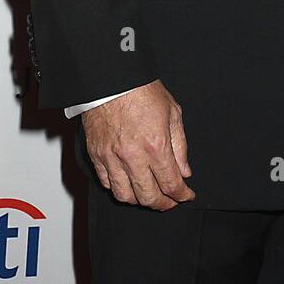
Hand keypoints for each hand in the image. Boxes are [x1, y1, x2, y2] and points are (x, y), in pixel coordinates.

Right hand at [82, 79, 194, 209]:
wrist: (112, 79)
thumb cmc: (141, 90)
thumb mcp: (173, 113)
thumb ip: (180, 146)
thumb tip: (184, 170)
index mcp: (156, 146)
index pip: (171, 184)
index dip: (182, 195)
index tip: (186, 195)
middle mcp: (133, 157)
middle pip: (148, 197)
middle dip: (163, 204)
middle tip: (170, 200)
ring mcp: (112, 158)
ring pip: (125, 196)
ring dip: (139, 199)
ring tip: (148, 194)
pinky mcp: (96, 155)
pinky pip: (106, 183)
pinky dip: (118, 188)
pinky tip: (128, 183)